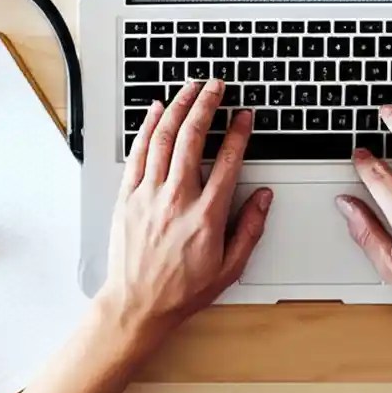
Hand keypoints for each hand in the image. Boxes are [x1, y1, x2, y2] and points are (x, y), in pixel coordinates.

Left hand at [100, 80, 272, 336]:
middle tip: (216, 87)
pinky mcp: (127, 197)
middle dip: (206, 105)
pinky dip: (147, 127)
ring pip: (163, 138)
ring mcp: (148, 196)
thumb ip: (250, 229)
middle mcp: (176, 199)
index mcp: (205, 216)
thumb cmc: (180, 290)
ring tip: (190, 89)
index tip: (244, 117)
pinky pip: (138, 153)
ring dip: (178, 107)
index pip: (228, 161)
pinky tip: (155, 111)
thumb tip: (264, 198)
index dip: (238, 133)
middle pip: (192, 138)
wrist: (136, 305)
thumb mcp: (229, 268)